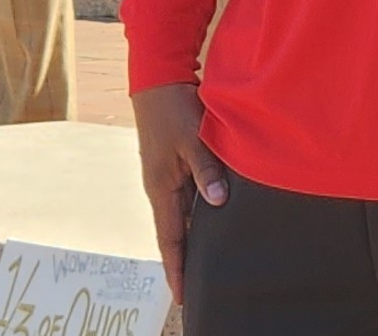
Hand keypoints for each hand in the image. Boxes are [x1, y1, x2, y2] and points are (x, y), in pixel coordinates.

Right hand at [132, 83, 227, 305]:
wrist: (159, 79)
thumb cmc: (172, 109)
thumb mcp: (191, 139)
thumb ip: (207, 170)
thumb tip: (218, 202)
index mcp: (160, 187)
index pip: (169, 238)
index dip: (177, 268)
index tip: (182, 298)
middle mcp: (162, 187)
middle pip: (177, 232)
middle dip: (187, 260)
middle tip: (200, 289)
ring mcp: (169, 176)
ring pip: (185, 215)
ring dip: (196, 236)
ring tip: (210, 263)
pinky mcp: (177, 164)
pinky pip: (190, 196)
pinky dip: (202, 212)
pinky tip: (217, 219)